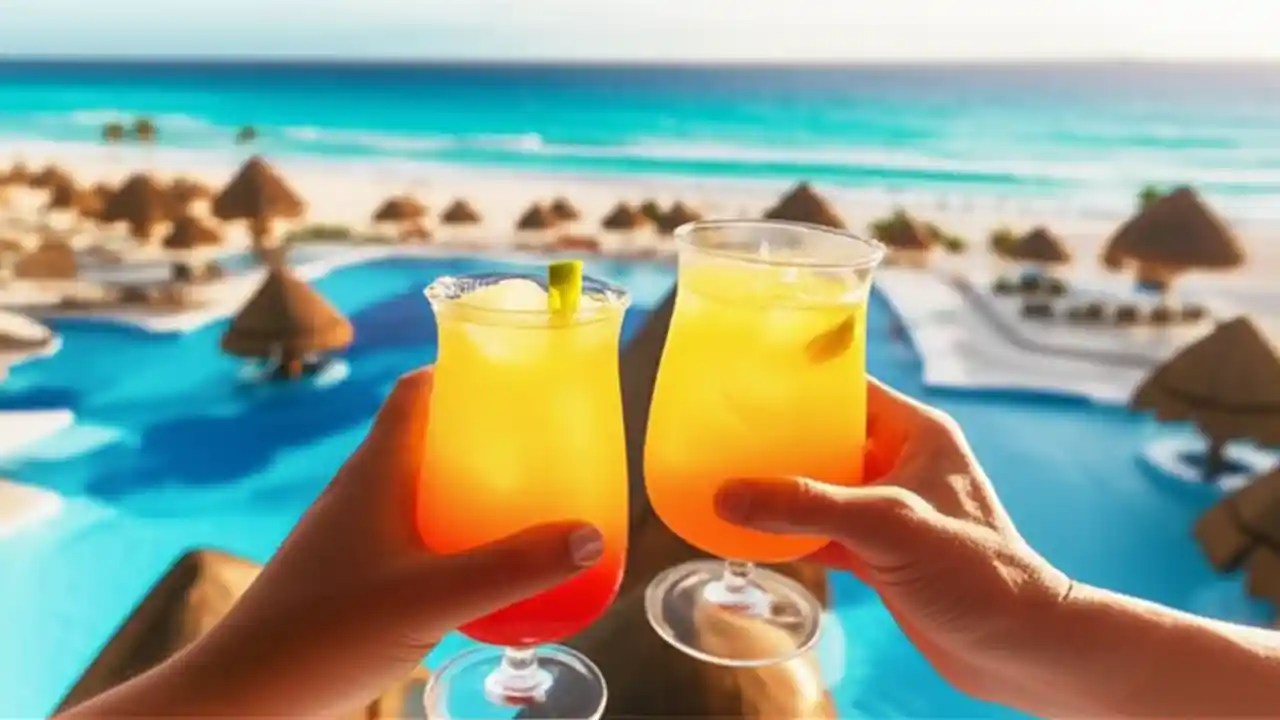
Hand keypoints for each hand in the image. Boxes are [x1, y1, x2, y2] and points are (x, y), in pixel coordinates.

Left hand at [63, 368, 603, 717]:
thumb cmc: (324, 634)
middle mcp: (360, 492)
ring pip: (419, 489)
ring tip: (525, 504)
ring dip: (467, 487)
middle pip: (426, 437)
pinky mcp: (350, 576)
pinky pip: (411, 535)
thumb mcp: (433, 598)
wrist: (243, 698)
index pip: (415, 391)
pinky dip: (451, 536)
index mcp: (375, 472)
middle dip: (482, 434)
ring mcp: (351, 535)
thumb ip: (512, 568)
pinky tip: (482, 571)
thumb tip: (591, 536)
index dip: (462, 371)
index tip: (516, 376)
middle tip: (540, 444)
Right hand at [713, 378, 1071, 707]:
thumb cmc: (980, 572)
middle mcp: (902, 465)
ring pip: (821, 490)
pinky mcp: (881, 555)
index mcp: (917, 434)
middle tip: (722, 435)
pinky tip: (750, 535)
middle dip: (778, 441)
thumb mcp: (889, 525)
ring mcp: (890, 512)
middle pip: (826, 439)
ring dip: (780, 492)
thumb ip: (808, 507)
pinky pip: (823, 533)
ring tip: (724, 480)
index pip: (850, 389)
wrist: (1020, 649)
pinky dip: (790, 535)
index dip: (802, 383)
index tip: (748, 380)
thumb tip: (730, 496)